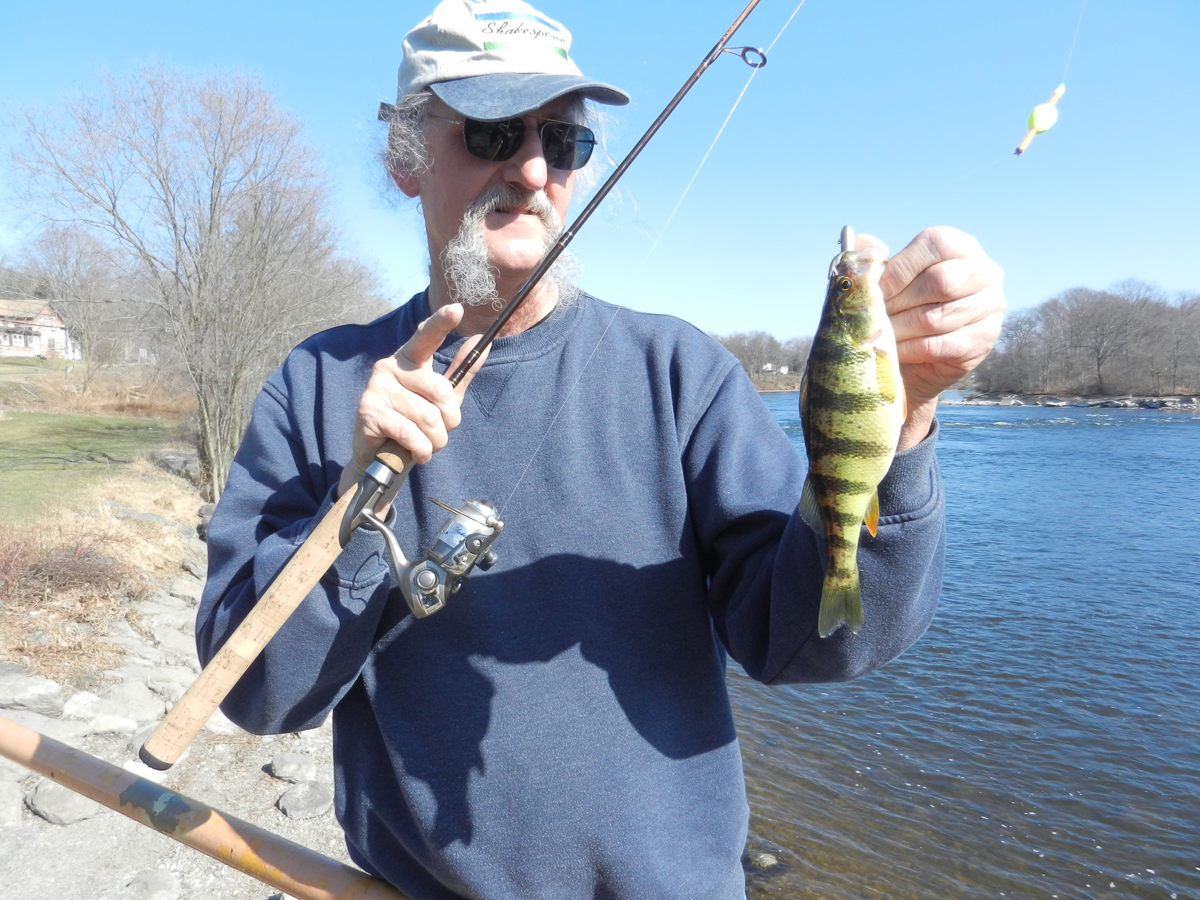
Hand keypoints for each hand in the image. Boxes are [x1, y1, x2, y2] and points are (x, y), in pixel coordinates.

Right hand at [338, 304, 488, 505]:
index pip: (426, 337)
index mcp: (409, 359)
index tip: (457, 309)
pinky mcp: (368, 411)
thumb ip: (461, 371)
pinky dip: (421, 450)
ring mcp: (376, 388)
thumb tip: (483, 342)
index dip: (441, 323)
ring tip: (427, 445)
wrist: (382, 458)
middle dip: (450, 420)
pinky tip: (416, 453)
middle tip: (441, 432)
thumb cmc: (415, 423)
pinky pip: (411, 433)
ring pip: (428, 417)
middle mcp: (389, 367)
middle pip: (439, 390)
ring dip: (436, 440)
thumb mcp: (443, 398)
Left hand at [858, 227, 1004, 449]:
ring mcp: (990, 306)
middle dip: (899, 302)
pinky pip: (939, 346)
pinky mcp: (984, 339)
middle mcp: (984, 271)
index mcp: (960, 246)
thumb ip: (872, 258)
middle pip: (941, 281)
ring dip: (899, 329)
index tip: (874, 290)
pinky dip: (909, 350)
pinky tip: (893, 350)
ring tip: (877, 334)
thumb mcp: (886, 277)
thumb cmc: (903, 304)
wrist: (919, 352)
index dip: (900, 269)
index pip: (935, 245)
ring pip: (936, 318)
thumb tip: (859, 243)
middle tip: (873, 316)